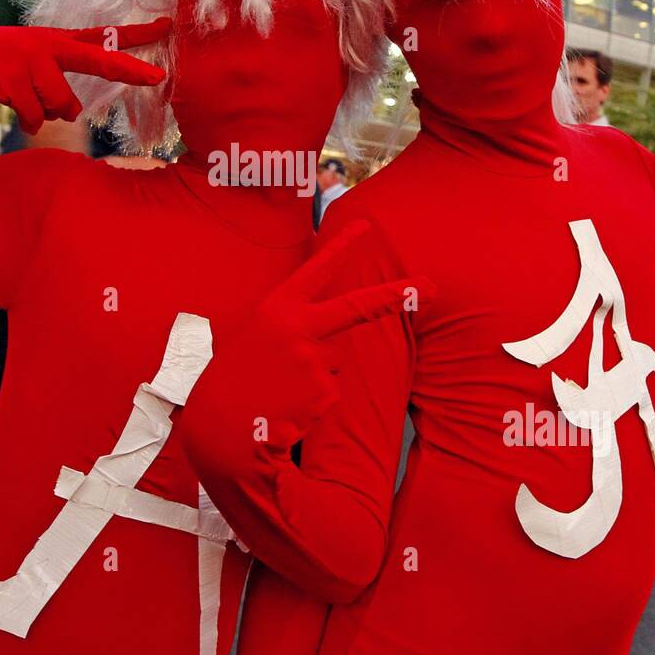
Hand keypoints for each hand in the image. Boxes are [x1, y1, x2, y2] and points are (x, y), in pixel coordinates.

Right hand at [0, 19, 168, 133]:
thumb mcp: (26, 65)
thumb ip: (54, 82)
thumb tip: (73, 116)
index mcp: (55, 40)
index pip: (103, 36)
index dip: (137, 34)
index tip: (169, 24)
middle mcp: (48, 45)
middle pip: (99, 59)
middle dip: (129, 69)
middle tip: (158, 77)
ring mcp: (30, 59)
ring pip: (63, 104)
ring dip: (46, 112)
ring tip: (22, 98)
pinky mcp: (13, 77)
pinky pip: (36, 115)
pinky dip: (26, 120)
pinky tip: (8, 104)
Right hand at [195, 220, 431, 446]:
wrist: (221, 428)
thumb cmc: (237, 380)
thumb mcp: (257, 337)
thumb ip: (296, 328)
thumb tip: (339, 342)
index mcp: (277, 308)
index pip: (316, 270)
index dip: (341, 247)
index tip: (366, 227)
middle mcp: (298, 327)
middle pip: (357, 307)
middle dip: (397, 295)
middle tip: (433, 287)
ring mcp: (313, 358)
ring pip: (335, 360)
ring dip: (316, 374)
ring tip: (280, 388)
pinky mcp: (324, 391)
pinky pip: (331, 390)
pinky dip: (314, 400)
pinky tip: (288, 406)